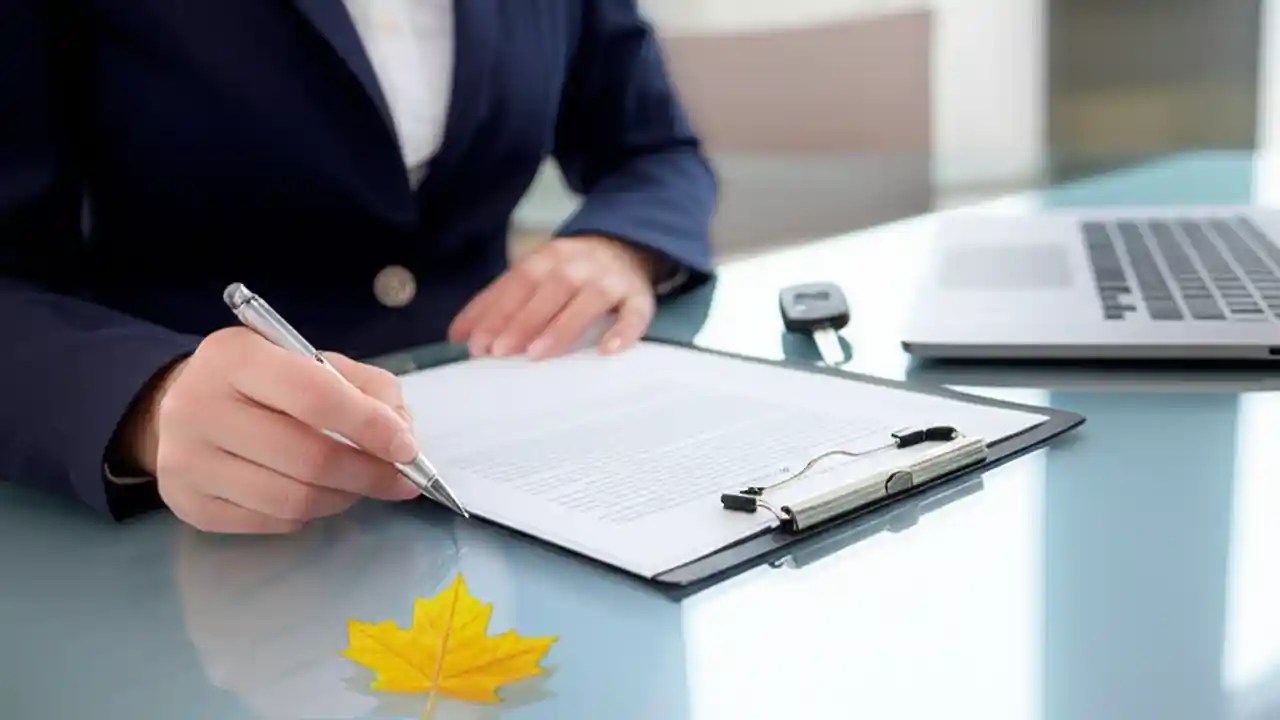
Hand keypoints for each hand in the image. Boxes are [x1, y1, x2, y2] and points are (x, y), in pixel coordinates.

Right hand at [122, 327, 421, 533]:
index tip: (407, 449)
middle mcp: (199, 406)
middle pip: (307, 457)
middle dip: (369, 474)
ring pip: (292, 500)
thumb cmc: (263, 382)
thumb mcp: (313, 362)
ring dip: (343, 498)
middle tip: (403, 481)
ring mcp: (187, 460)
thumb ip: (368, 389)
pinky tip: (315, 494)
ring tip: (359, 486)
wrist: (181, 406)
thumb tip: (403, 438)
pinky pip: (271, 522)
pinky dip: (309, 514)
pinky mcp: (189, 503)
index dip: (370, 427)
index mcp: (234, 356)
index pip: (315, 396)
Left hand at [448, 235, 660, 358]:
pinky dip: (624, 331)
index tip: (474, 344)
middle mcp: (578, 265)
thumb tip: (456, 336)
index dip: (495, 312)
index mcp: (547, 258)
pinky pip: (634, 314)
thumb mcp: (533, 275)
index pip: (517, 284)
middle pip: (548, 291)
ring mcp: (610, 280)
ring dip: (561, 327)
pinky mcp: (639, 297)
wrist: (627, 246)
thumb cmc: (570, 272)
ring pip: (586, 302)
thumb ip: (497, 302)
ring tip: (536, 354)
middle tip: (498, 352)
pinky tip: (608, 350)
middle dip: (521, 321)